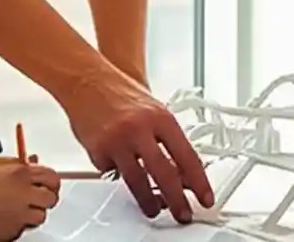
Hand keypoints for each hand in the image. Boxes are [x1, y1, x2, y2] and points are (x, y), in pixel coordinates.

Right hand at [0, 155, 61, 240]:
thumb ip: (17, 163)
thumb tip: (34, 163)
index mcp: (20, 174)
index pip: (52, 176)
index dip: (51, 180)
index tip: (48, 183)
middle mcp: (23, 195)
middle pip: (51, 198)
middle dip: (46, 197)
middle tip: (36, 196)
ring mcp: (18, 216)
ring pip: (40, 216)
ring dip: (32, 212)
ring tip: (16, 207)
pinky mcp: (11, 233)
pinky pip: (23, 228)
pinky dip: (17, 224)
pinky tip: (3, 217)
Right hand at [65, 67, 214, 223]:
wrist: (88, 80)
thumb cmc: (123, 94)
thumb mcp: (155, 112)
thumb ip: (170, 142)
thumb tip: (185, 174)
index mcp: (161, 118)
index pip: (187, 156)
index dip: (199, 181)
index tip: (205, 198)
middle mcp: (140, 129)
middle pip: (164, 174)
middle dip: (177, 199)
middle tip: (184, 214)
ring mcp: (118, 140)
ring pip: (137, 181)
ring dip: (149, 201)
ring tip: (155, 210)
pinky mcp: (98, 150)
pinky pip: (112, 173)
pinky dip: (119, 176)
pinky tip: (121, 169)